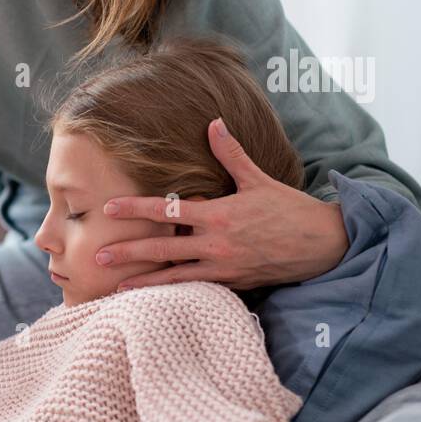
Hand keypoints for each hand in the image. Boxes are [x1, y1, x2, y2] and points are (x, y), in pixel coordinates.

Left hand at [94, 117, 349, 291]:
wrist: (323, 245)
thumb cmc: (290, 209)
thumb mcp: (259, 179)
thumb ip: (231, 154)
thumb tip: (213, 122)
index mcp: (218, 215)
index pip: (166, 209)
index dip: (134, 208)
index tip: (107, 207)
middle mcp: (216, 244)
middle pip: (161, 249)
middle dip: (127, 253)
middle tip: (97, 258)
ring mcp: (223, 267)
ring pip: (175, 277)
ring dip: (144, 282)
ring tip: (116, 288)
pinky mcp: (233, 283)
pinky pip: (197, 288)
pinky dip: (174, 292)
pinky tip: (154, 299)